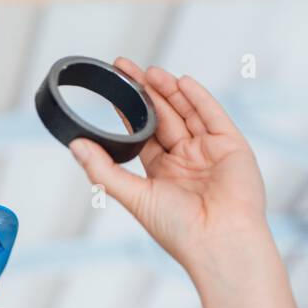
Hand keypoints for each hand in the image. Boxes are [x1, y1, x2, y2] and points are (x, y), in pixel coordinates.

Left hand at [67, 57, 267, 276]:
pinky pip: (213, 116)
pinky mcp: (232, 146)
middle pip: (164, 117)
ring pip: (187, 112)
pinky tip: (181, 81)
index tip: (115, 87)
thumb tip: (75, 146)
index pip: (143, 134)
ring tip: (149, 71)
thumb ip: (103, 170)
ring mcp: (209, 152)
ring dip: (169, 90)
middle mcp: (186, 161)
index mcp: (161, 175)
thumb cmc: (177, 229)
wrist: (219, 241)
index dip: (130, 110)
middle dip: (146, 92)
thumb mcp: (134, 196)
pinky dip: (198, 98)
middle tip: (126, 67)